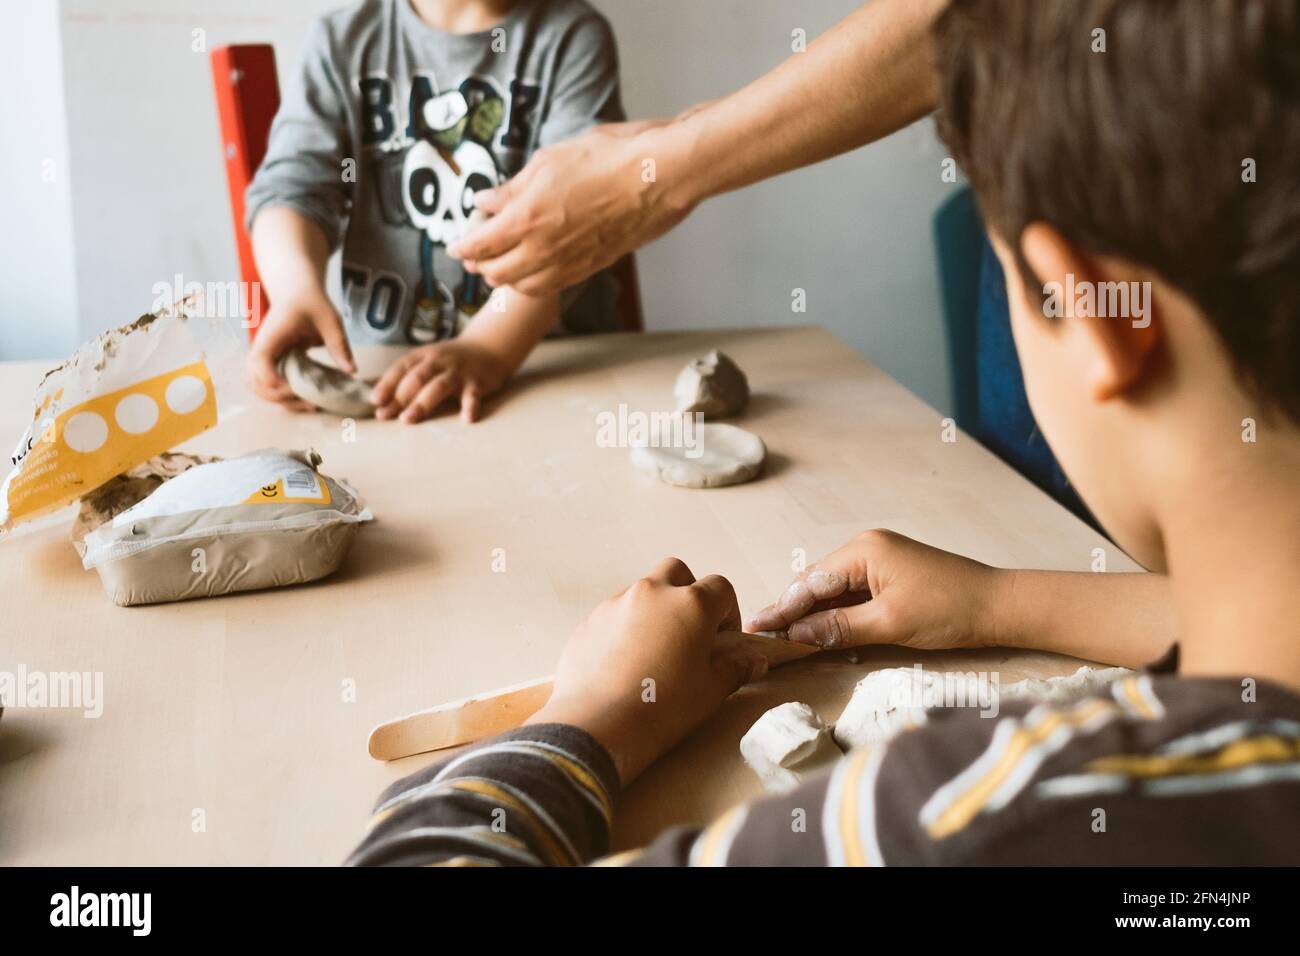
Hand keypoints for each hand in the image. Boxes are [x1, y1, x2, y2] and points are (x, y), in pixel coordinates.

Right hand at [247, 288, 353, 410]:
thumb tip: (351, 370)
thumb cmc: (312, 302)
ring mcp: (263, 356)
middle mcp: (261, 348)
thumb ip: (339, 345)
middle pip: (255, 382)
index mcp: (271, 337)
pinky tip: (304, 396)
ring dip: (279, 399)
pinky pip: (267, 383)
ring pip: (258, 386)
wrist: (298, 290)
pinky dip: (281, 394)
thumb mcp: (330, 320)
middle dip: (279, 398)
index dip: (275, 383)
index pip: (260, 365)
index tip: (298, 391)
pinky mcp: (270, 360)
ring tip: (308, 405)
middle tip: (309, 404)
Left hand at [369, 339, 509, 423]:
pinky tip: (467, 419)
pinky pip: (472, 396)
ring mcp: (458, 372)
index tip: (374, 401)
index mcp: (423, 356)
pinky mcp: (477, 383)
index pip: (401, 369)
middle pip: (417, 378)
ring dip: (422, 403)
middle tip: (385, 415)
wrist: (488, 348)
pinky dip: (470, 407)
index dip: (386, 384)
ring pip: (438, 387)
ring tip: (408, 419)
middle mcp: (439, 362)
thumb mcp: (427, 363)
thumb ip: (407, 380)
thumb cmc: (450, 362)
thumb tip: (380, 405)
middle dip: (400, 397)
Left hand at [447, 120, 694, 295]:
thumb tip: (486, 202)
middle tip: (473, 253)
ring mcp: (568, 263)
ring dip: (503, 278)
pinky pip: (549, 286)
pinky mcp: (589, 267)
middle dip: (478, 264)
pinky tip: (530, 271)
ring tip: (498, 265)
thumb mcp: (549, 160)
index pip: (479, 245)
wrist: (658, 177)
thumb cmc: (609, 158)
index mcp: (526, 217)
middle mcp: (543, 248)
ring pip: (521, 286)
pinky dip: (531, 284)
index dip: (461, 246)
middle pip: (495, 273)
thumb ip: (513, 188)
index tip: (455, 243)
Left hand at [527, 558, 769, 785]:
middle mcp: (653, 593)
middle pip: (677, 573)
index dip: (727, 612)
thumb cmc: (662, 709)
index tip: (723, 640)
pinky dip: (626, 627)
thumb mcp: (710, 692)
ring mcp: (617, 603)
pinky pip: (615, 613)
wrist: (597, 725)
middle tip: (689, 631)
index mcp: (691, 605)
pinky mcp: (590, 621)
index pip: (721, 588)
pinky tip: (626, 662)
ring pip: (643, 592)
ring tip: (655, 651)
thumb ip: (735, 669)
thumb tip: (754, 661)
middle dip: (688, 593)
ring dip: (655, 610)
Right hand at [747, 530, 1007, 651]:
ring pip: (832, 590)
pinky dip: (835, 614)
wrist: (1000, 607)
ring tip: (781, 638)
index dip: (783, 608)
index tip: (755, 628)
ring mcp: (879, 561)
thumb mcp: (890, 623)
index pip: (810, 582)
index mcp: (864, 550)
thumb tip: (797, 635)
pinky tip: (818, 632)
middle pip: (816, 583)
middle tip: (762, 636)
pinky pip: (851, 595)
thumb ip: (840, 628)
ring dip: (812, 615)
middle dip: (791, 610)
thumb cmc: (950, 610)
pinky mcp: (890, 577)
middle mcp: (867, 548)